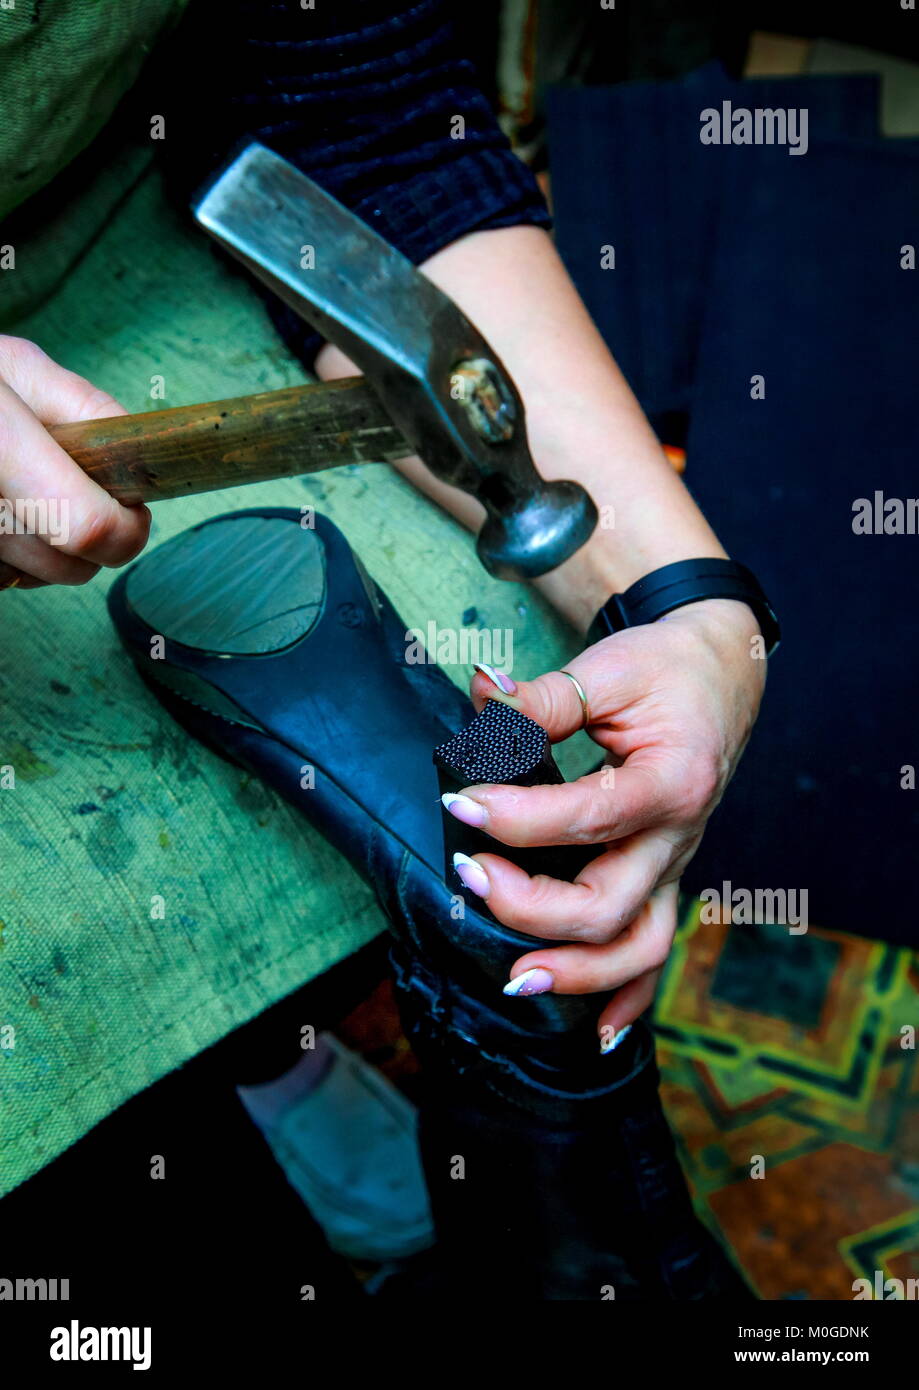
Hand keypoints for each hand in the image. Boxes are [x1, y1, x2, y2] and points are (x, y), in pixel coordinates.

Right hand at [0, 336, 149, 588]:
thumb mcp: (10, 367)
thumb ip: (80, 408)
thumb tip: (137, 454)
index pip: (83, 524)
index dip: (124, 528)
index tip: (132, 510)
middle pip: (68, 566)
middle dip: (94, 543)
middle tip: (82, 497)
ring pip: (34, 580)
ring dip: (46, 551)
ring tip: (22, 496)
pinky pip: (0, 579)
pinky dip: (8, 557)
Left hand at [445, 600, 765, 1048]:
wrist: (720, 677)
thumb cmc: (665, 672)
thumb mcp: (608, 669)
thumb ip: (543, 697)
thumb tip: (481, 697)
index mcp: (672, 781)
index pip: (589, 818)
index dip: (516, 819)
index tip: (460, 801)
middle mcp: (679, 837)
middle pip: (609, 906)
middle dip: (528, 905)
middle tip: (467, 871)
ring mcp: (674, 867)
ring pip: (637, 949)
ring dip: (574, 974)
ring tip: (513, 980)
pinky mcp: (663, 880)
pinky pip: (654, 955)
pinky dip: (628, 1000)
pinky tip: (593, 1033)